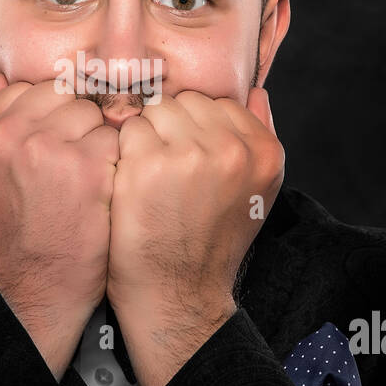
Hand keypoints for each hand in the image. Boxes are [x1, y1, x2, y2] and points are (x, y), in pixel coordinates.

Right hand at [0, 75, 119, 380]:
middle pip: (61, 94)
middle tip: (76, 162)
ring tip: (88, 180)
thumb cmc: (12, 236)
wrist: (33, 293)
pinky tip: (103, 191)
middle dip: (75, 122)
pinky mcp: (84, 166)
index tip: (54, 144)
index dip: (48, 115)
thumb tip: (2, 81)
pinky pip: (115, 138)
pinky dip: (116, 162)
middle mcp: (2, 136)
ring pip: (91, 113)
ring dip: (98, 141)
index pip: (24, 89)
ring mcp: (43, 147)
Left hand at [106, 87, 284, 385]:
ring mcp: (190, 155)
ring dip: (144, 139)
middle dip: (169, 130)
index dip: (194, 129)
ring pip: (153, 112)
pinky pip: (127, 131)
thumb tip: (256, 90)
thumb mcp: (255, 191)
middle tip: (166, 172)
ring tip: (149, 179)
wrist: (177, 295)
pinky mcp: (147, 165)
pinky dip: (122, 155)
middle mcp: (232, 149)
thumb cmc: (209, 242)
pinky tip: (130, 186)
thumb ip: (259, 135)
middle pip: (184, 102)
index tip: (188, 161)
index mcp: (263, 152)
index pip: (217, 103)